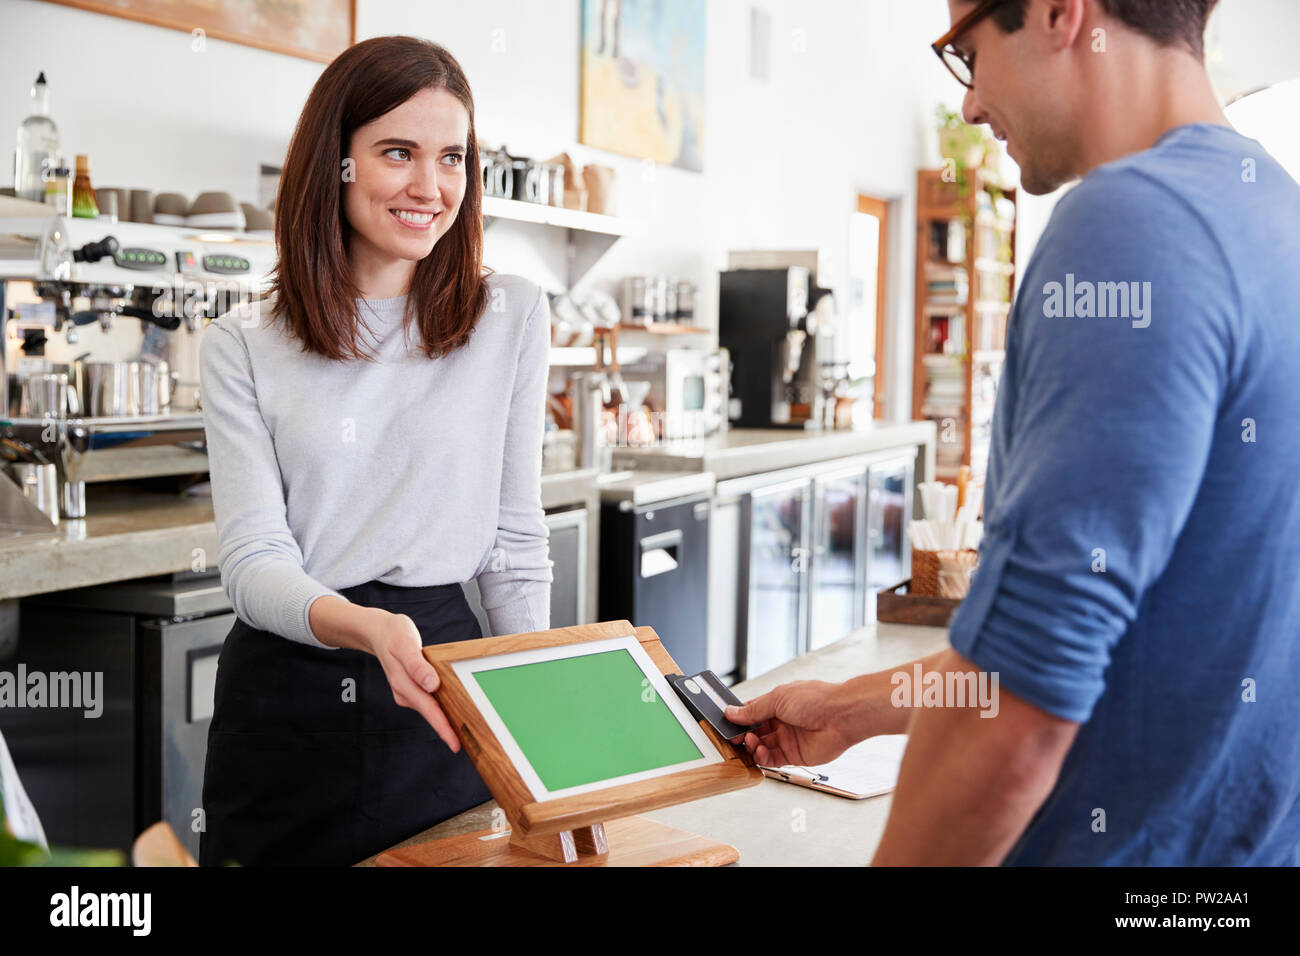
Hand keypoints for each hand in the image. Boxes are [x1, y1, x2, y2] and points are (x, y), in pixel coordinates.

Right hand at [366, 612, 460, 751]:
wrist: (379, 633)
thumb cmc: (394, 636)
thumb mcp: (406, 644)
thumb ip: (418, 666)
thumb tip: (432, 685)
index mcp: (404, 683)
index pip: (428, 709)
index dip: (443, 727)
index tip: (455, 743)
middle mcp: (405, 691)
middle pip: (430, 713)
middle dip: (446, 730)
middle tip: (464, 744)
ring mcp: (407, 691)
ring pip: (429, 708)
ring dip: (443, 720)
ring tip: (461, 732)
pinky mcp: (410, 689)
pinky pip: (427, 701)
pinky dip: (438, 707)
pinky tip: (449, 710)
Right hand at [724, 680, 856, 767]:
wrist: (840, 717)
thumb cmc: (816, 700)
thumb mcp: (777, 699)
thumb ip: (753, 710)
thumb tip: (732, 712)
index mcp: (777, 704)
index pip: (752, 712)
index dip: (738, 718)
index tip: (726, 723)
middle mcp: (782, 722)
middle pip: (754, 731)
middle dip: (741, 734)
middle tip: (732, 737)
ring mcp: (787, 739)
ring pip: (760, 746)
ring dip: (751, 746)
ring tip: (749, 741)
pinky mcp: (794, 756)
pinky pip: (771, 759)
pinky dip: (761, 757)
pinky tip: (759, 751)